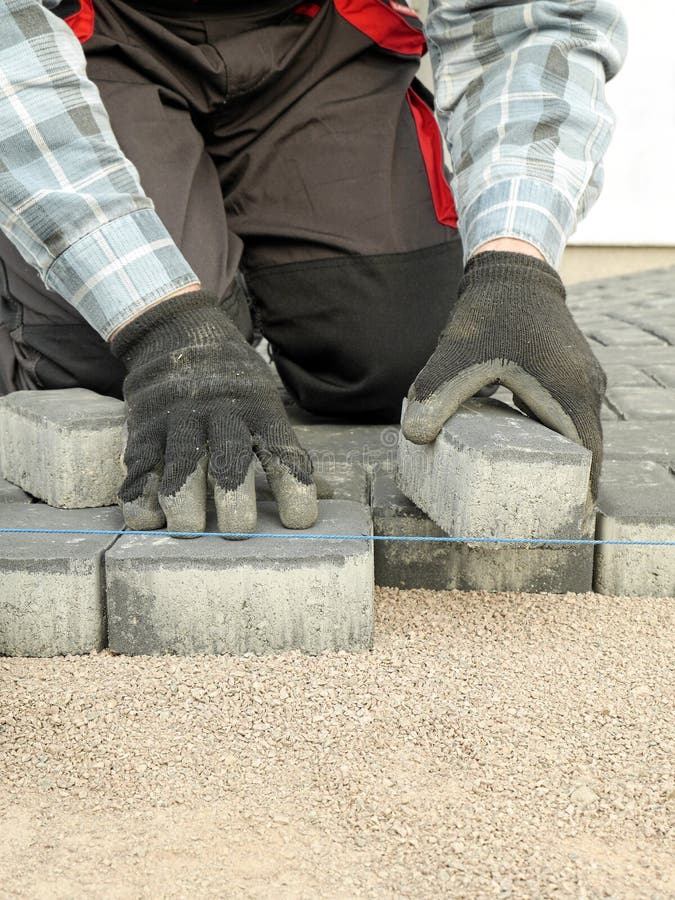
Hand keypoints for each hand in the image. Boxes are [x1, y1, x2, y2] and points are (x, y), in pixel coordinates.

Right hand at [110, 290, 316, 533]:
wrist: (177, 332)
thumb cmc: (233, 382)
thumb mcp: (266, 405)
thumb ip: (289, 452)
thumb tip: (331, 496)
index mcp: (260, 411)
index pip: (283, 451)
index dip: (294, 487)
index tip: (300, 521)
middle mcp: (220, 413)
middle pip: (230, 459)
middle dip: (234, 498)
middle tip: (237, 530)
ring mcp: (178, 419)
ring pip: (180, 466)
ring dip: (183, 503)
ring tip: (189, 529)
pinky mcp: (143, 426)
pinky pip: (139, 466)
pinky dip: (140, 497)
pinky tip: (148, 521)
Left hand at [402, 252, 605, 497]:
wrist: (511, 270)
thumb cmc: (490, 313)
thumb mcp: (456, 357)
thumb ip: (435, 396)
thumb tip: (414, 438)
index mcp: (569, 391)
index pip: (587, 456)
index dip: (580, 493)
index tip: (567, 522)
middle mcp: (586, 387)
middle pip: (586, 449)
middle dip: (568, 483)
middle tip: (542, 515)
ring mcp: (584, 378)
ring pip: (578, 431)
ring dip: (562, 460)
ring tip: (536, 491)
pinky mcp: (572, 371)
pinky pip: (569, 414)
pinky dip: (555, 437)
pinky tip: (528, 450)